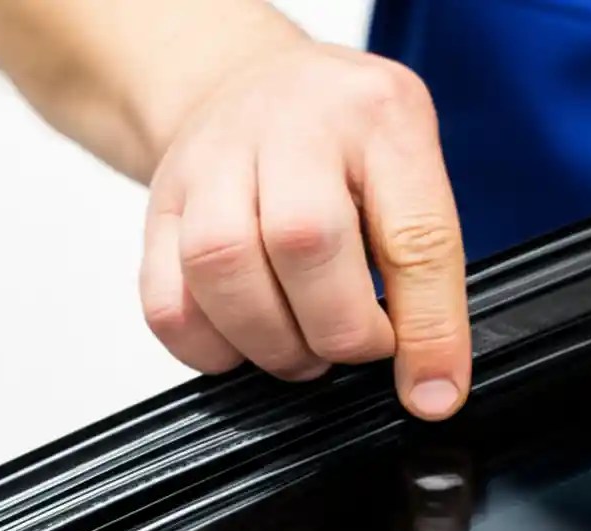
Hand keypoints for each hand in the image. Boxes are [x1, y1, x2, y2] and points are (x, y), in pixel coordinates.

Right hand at [142, 40, 469, 419]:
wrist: (246, 79)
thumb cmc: (343, 139)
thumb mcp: (409, 170)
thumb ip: (424, 266)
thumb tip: (430, 385)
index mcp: (381, 114)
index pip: (415, 235)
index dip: (428, 329)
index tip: (431, 391)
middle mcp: (293, 123)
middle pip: (305, 242)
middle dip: (336, 330)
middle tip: (351, 349)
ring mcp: (213, 158)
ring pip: (222, 265)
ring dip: (270, 342)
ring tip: (301, 351)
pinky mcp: (160, 204)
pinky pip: (166, 299)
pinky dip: (207, 348)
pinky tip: (243, 344)